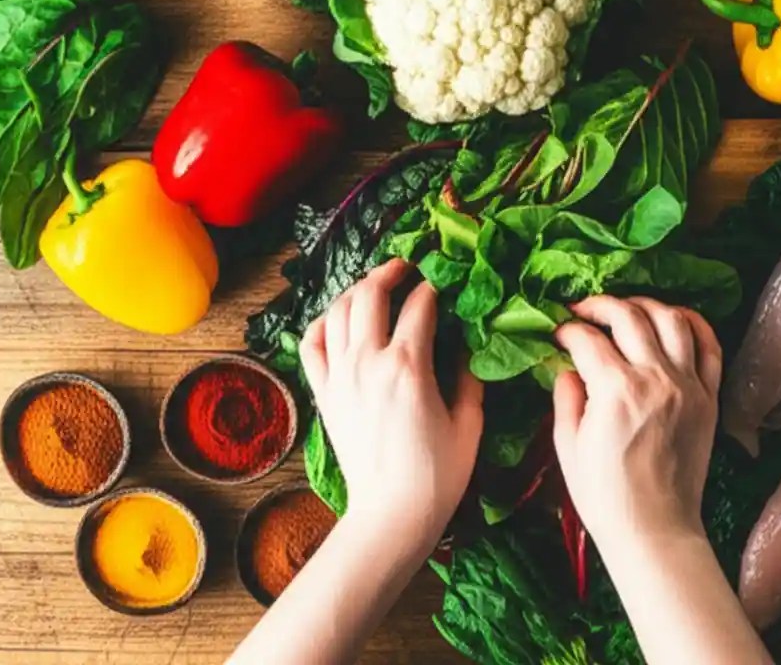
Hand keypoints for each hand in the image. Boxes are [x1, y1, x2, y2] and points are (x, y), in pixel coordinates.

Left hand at [301, 259, 483, 540]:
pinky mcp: (324, 393)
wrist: (392, 513)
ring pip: (338, 310)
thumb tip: (468, 344)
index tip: (446, 281)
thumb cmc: (439, 474)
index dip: (435, 285)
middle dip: (390, 272)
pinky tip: (338, 318)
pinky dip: (322, 322)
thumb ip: (469, 376)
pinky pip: (312, 344)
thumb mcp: (469, 422)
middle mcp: (368, 362)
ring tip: (375, 287)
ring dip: (357, 289)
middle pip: (370, 293)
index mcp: (409, 366)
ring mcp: (340, 376)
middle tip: (407, 268)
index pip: (420, 304)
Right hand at [553, 295, 722, 545]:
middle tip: (584, 310)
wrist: (654, 528)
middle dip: (600, 305)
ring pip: (671, 319)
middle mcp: (655, 378)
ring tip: (627, 309)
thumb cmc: (604, 495)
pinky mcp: (709, 397)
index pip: (587, 339)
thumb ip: (566, 397)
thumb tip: (567, 367)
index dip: (567, 330)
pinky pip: (710, 347)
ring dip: (645, 305)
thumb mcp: (568, 446)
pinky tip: (676, 317)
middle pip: (628, 316)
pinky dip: (694, 324)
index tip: (558, 334)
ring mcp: (687, 385)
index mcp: (615, 390)